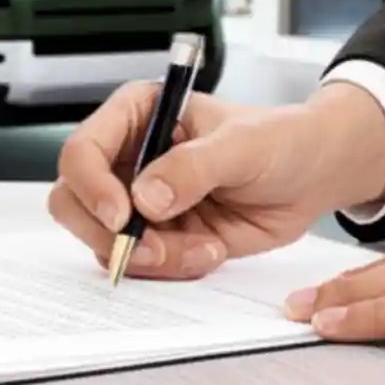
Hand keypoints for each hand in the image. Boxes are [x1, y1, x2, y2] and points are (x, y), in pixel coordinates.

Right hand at [48, 80, 384, 279]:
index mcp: (136, 115)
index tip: (122, 216)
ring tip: (204, 246)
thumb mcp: (242, 145)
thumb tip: (146, 196)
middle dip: (108, 234)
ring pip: (104, 242)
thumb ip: (193, 167)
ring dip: (150, 256)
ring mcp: (138, 201)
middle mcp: (126, 158)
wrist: (311, 174)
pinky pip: (140, 264)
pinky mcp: (157, 235)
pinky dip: (172, 268)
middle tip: (152, 249)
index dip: (92, 186)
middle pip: (73, 201)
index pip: (83, 151)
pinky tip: (211, 249)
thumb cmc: (279, 139)